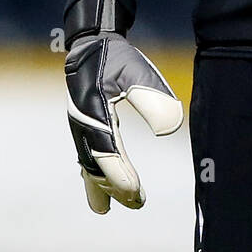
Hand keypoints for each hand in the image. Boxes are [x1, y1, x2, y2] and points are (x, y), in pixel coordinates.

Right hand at [63, 0, 183, 213]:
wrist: (90, 43)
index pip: (107, 152)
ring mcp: (80, 126)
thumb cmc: (116, 57)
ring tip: (107, 208)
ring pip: (89, 163)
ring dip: (101, 185)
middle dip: (114, 186)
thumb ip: (153, 99)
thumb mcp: (138, 72)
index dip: (120, 175)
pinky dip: (93, 174)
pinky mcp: (83, 125)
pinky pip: (87, 156)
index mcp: (94, 111)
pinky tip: (99, 187)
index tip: (136, 193)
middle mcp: (83, 123)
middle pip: (96, 164)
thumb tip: (171, 129)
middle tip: (136, 203)